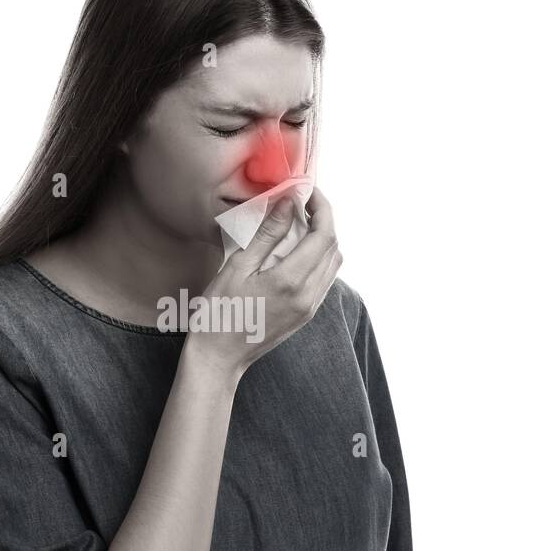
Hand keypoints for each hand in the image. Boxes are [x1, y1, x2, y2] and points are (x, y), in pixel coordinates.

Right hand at [186, 183, 341, 380]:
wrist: (218, 359)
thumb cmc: (219, 313)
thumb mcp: (238, 267)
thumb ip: (267, 234)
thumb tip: (288, 202)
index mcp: (291, 281)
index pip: (324, 234)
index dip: (322, 208)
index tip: (307, 191)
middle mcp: (308, 295)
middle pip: (333, 247)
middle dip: (323, 220)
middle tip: (300, 203)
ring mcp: (309, 307)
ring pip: (332, 264)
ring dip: (322, 239)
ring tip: (297, 224)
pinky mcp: (305, 314)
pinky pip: (323, 279)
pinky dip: (317, 258)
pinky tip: (294, 250)